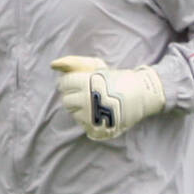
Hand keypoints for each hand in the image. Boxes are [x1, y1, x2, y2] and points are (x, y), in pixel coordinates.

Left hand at [51, 55, 165, 140]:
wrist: (141, 95)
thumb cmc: (118, 78)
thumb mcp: (97, 67)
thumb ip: (74, 64)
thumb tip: (52, 64)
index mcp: (86, 83)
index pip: (64, 84)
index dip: (69, 83)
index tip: (76, 83)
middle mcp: (86, 100)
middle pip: (66, 101)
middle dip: (73, 96)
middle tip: (85, 94)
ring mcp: (91, 116)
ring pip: (74, 114)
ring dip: (80, 109)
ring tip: (94, 103)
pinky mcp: (96, 128)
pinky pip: (83, 125)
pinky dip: (88, 120)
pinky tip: (98, 113)